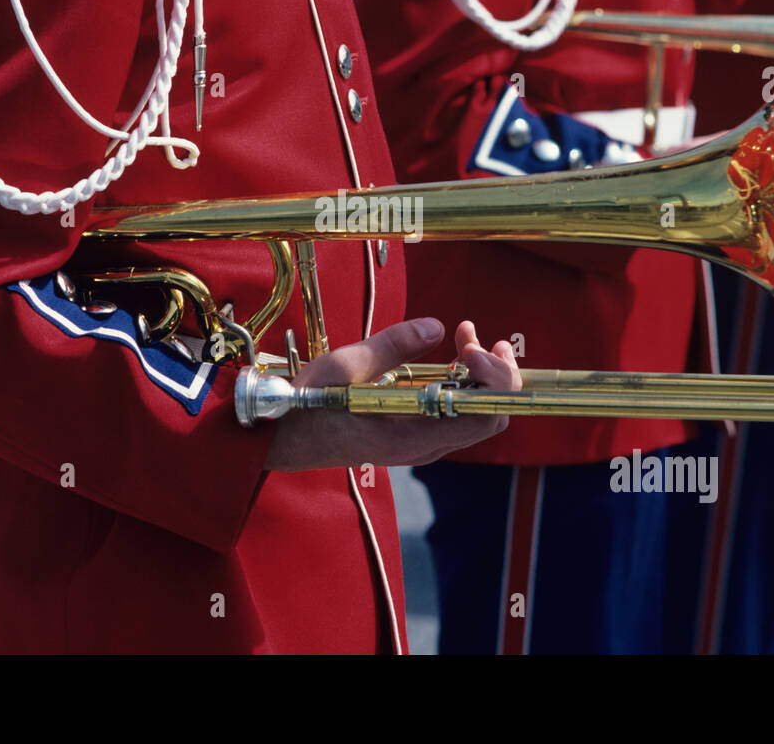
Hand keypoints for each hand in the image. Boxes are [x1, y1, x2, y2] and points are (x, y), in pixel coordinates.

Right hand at [263, 318, 520, 472]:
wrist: (279, 438)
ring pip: (473, 413)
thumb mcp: (344, 368)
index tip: (468, 345)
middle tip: (477, 336)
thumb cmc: (306, 406)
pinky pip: (453, 412)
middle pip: (489, 415)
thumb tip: (436, 326)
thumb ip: (392, 346)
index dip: (492, 378)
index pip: (485, 416)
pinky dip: (460, 383)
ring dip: (478, 374)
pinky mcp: (412, 433)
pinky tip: (449, 356)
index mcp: (414, 436)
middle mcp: (425, 446)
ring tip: (467, 337)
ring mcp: (420, 442)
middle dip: (494, 372)